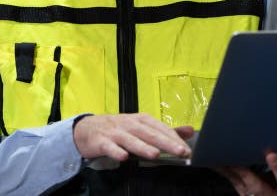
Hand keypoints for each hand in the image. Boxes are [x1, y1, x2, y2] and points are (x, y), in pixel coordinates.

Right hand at [72, 113, 193, 161]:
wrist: (86, 129)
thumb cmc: (118, 129)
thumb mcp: (141, 127)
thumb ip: (165, 131)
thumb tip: (189, 131)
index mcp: (141, 120)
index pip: (160, 128)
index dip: (174, 138)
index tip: (187, 149)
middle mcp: (129, 124)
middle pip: (149, 133)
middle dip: (165, 142)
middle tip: (180, 151)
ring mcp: (115, 132)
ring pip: (131, 140)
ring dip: (143, 146)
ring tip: (156, 154)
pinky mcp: (101, 141)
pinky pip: (109, 147)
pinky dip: (116, 151)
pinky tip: (124, 157)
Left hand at [218, 152, 276, 195]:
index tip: (271, 154)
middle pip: (256, 187)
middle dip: (244, 173)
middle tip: (232, 158)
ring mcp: (255, 195)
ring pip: (240, 184)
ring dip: (228, 170)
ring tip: (216, 155)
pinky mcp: (243, 190)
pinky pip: (231, 180)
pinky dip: (221, 168)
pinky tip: (210, 157)